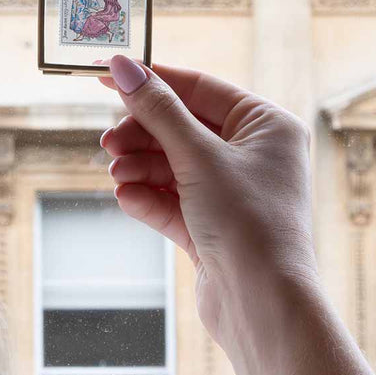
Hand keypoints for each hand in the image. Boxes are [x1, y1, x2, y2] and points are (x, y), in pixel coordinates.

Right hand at [100, 58, 314, 340]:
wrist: (264, 308)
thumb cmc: (248, 221)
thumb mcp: (196, 155)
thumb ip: (157, 110)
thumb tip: (123, 67)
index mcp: (266, 125)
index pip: (200, 88)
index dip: (153, 81)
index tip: (110, 75)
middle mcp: (254, 154)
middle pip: (182, 127)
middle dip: (143, 135)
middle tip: (109, 141)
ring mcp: (233, 191)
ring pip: (174, 164)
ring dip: (141, 167)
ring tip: (116, 174)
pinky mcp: (214, 225)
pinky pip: (175, 199)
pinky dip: (150, 196)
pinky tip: (127, 198)